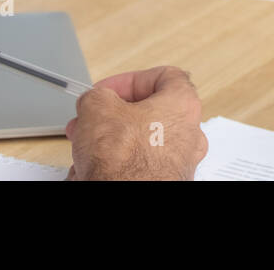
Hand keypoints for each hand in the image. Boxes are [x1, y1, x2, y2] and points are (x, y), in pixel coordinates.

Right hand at [66, 66, 206, 179]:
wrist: (127, 196)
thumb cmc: (125, 158)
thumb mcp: (97, 107)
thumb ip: (97, 95)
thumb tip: (93, 101)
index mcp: (182, 104)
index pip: (164, 77)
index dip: (130, 79)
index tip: (108, 90)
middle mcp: (188, 133)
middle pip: (148, 112)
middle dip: (111, 115)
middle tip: (91, 119)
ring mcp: (179, 161)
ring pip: (140, 142)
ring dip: (109, 142)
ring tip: (85, 149)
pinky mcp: (165, 182)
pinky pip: (138, 166)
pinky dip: (116, 166)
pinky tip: (93, 171)